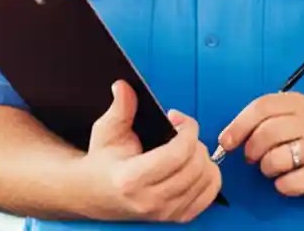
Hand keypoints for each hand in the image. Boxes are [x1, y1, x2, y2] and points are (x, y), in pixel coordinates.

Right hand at [75, 81, 221, 221]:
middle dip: (195, 141)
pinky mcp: (176, 218)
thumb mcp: (106, 131)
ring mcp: (165, 213)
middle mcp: (150, 200)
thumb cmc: (102, 162)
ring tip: (186, 148)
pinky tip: (195, 164)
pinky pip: (209, 194)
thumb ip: (120, 108)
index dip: (187, 130)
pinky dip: (209, 176)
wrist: (94, 193)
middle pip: (195, 166)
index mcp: (131, 179)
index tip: (179, 119)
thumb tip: (125, 86)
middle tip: (181, 132)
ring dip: (203, 157)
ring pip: (206, 179)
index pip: (177, 154)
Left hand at [219, 92, 303, 199]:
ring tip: (274, 167)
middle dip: (252, 149)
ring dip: (266, 168)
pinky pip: (287, 183)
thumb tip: (227, 138)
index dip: (239, 125)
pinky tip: (289, 178)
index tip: (226, 141)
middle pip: (266, 133)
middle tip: (253, 157)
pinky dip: (281, 185)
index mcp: (297, 103)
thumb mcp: (287, 118)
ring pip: (275, 158)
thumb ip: (259, 121)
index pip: (262, 106)